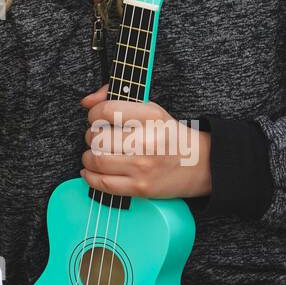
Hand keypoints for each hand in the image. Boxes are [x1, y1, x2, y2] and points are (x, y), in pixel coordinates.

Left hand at [78, 83, 210, 198]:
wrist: (200, 164)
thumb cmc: (168, 134)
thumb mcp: (149, 108)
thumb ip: (114, 96)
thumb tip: (86, 102)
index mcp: (150, 117)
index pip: (106, 110)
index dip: (93, 114)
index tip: (95, 118)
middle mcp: (146, 141)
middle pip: (97, 137)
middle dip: (90, 136)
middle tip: (97, 137)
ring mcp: (143, 167)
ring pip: (96, 160)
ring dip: (88, 156)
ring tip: (96, 153)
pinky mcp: (140, 188)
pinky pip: (103, 184)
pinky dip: (90, 177)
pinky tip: (91, 171)